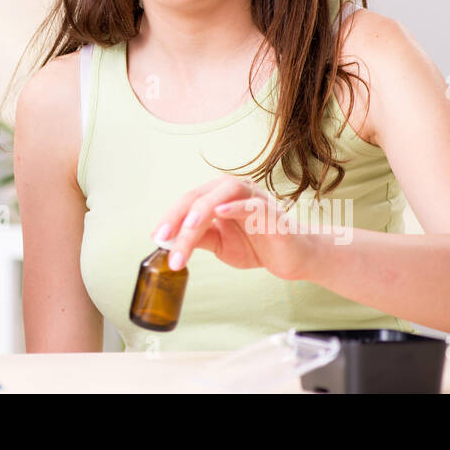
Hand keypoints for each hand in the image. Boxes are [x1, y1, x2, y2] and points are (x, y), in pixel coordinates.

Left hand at [153, 176, 319, 280]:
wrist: (292, 259)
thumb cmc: (256, 245)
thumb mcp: (219, 244)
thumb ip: (198, 237)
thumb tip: (168, 240)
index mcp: (218, 196)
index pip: (188, 201)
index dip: (170, 218)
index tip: (157, 238)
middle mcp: (234, 191)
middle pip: (199, 196)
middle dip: (178, 218)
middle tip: (165, 239)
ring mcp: (253, 198)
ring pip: (223, 193)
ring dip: (202, 210)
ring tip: (187, 229)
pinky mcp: (271, 212)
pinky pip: (253, 204)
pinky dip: (236, 206)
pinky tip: (221, 213)